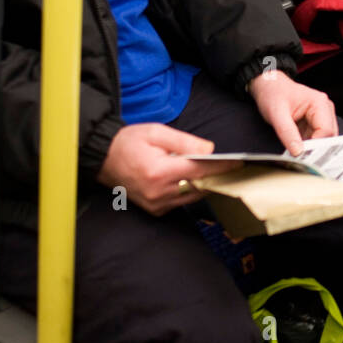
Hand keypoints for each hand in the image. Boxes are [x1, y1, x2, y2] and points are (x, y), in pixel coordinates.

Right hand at [97, 123, 238, 215]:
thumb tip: (209, 150)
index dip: (222, 167)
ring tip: (219, 172)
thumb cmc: (129, 142)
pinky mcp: (156, 210)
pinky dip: (191, 192)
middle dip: (217, 177)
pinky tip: (196, 180)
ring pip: (193, 197)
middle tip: (234, 168)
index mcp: (159, 171)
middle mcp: (159, 192)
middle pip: (199, 187)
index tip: (239, 164)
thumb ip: (184, 142)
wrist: (103, 159)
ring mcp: (157, 204)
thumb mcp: (156, 132)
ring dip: (205, 185)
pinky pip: (182, 202)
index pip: (199, 171)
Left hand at [248, 69, 336, 155]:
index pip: (326, 131)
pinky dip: (308, 147)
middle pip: (329, 137)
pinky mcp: (315, 124)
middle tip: (300, 157)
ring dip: (312, 148)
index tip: (302, 155)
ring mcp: (321, 117)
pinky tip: (298, 149)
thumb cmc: (273, 94)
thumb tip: (298, 152)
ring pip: (324, 140)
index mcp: (320, 103)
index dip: (316, 145)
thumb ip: (287, 133)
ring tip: (297, 152)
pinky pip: (316, 140)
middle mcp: (325, 109)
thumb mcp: (276, 114)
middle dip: (315, 148)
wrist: (268, 87)